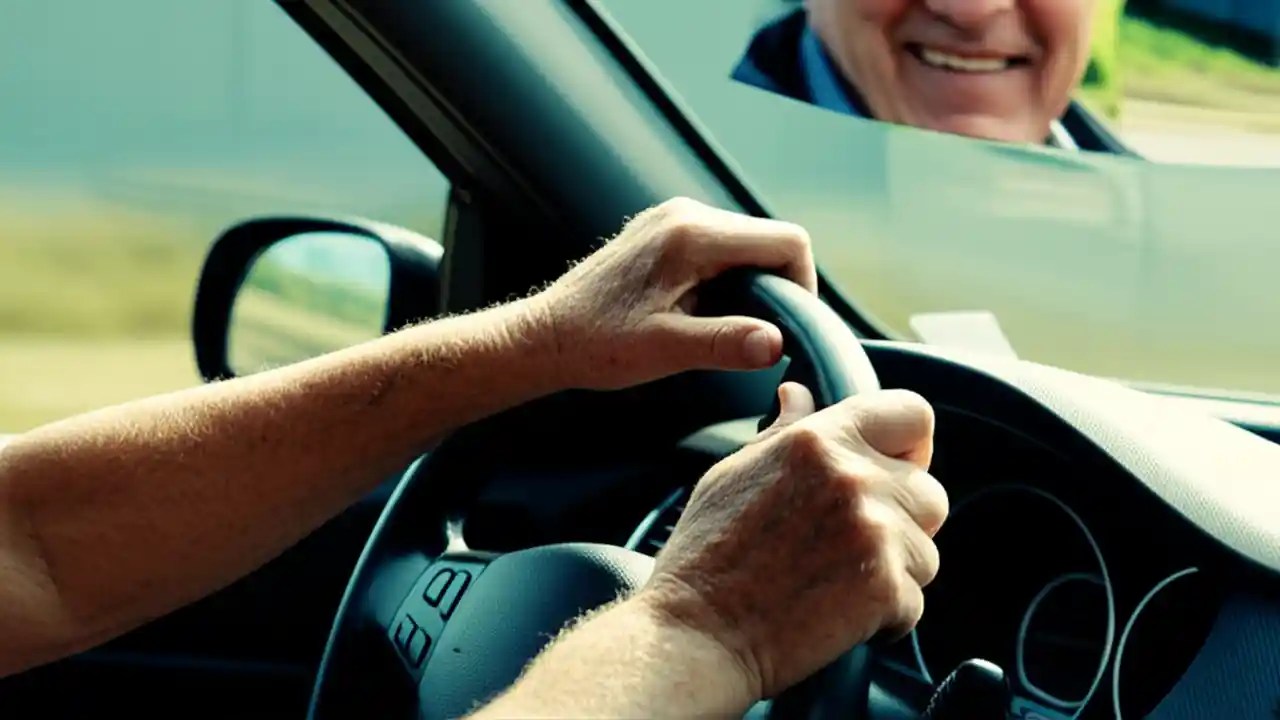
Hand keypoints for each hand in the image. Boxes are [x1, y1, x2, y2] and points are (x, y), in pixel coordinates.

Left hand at [529, 197, 816, 389]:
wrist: (546, 335)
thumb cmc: (597, 344)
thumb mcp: (664, 350)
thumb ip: (724, 343)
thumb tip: (777, 344)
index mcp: (693, 235)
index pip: (787, 242)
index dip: (802, 286)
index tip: (788, 327)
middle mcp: (686, 214)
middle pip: (769, 241)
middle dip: (776, 288)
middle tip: (754, 336)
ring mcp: (673, 218)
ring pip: (746, 245)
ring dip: (750, 286)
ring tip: (719, 326)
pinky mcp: (664, 230)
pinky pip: (720, 247)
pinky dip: (727, 279)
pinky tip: (699, 312)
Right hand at [638, 384, 948, 698]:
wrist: (697, 631)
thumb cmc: (706, 555)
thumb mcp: (734, 473)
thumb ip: (784, 430)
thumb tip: (798, 394)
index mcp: (817, 440)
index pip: (913, 414)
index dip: (911, 446)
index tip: (896, 468)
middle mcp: (853, 478)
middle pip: (930, 492)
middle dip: (903, 520)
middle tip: (852, 542)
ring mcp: (874, 533)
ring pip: (927, 551)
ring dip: (894, 570)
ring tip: (836, 580)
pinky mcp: (885, 588)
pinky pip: (915, 599)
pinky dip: (884, 614)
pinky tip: (835, 612)